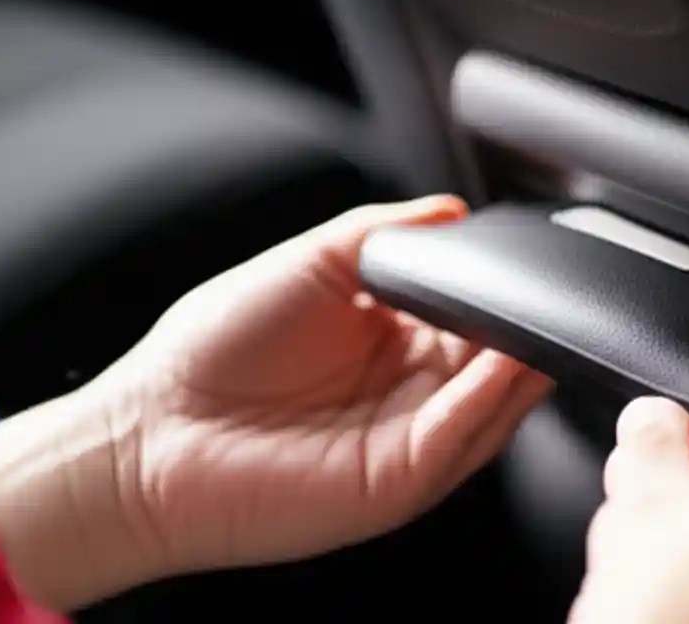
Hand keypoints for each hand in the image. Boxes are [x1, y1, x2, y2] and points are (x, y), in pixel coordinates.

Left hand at [0, 195, 550, 609]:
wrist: (151, 433)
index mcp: (386, 341)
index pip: (467, 319)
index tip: (521, 263)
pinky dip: (491, 400)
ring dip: (521, 365)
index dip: (496, 294)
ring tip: (537, 321)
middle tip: (537, 294)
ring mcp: (404, 440)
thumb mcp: (309, 264)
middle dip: (520, 329)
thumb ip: (383, 232)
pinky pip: (459, 437)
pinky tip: (506, 361)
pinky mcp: (397, 481)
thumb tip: (454, 207)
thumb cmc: (211, 351)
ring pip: (490, 405)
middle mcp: (403, 393)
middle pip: (491, 363)